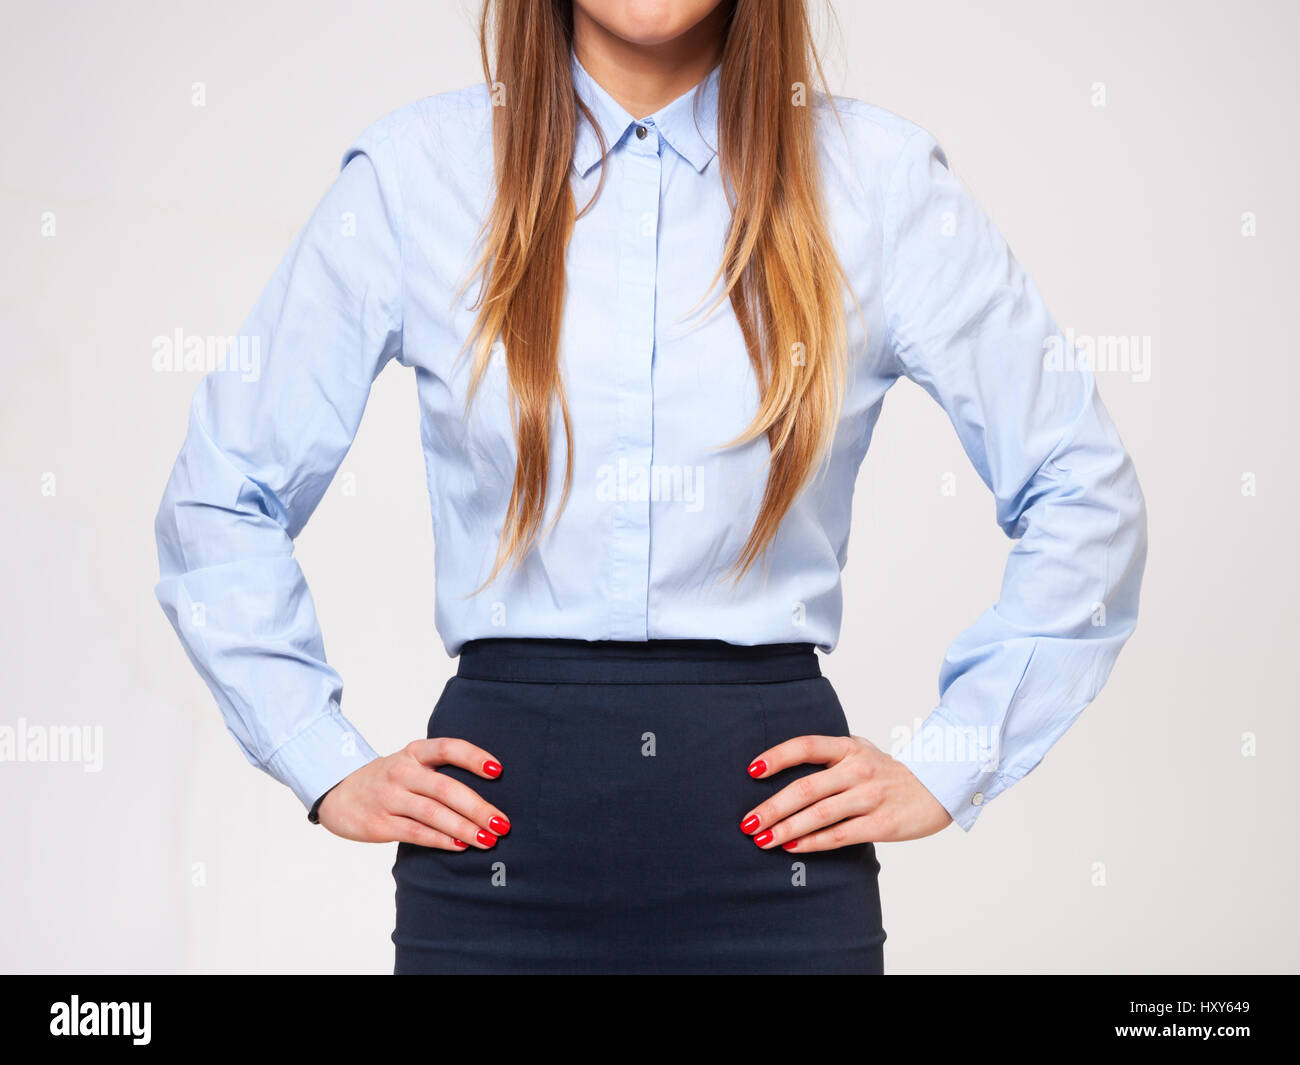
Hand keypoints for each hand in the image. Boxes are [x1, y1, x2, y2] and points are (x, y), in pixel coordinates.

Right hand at [317, 738, 510, 850]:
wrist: (337, 793)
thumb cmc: (388, 780)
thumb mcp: (410, 764)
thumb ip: (440, 772)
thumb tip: (489, 793)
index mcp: (414, 753)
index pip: (447, 748)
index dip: (474, 757)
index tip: (498, 770)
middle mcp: (401, 772)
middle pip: (445, 788)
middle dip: (478, 807)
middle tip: (502, 824)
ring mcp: (389, 798)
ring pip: (433, 813)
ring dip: (464, 828)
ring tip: (488, 839)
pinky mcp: (379, 823)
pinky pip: (416, 833)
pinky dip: (441, 840)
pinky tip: (460, 846)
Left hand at [740, 735, 952, 849]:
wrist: (938, 788)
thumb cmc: (888, 772)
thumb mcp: (861, 751)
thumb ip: (829, 755)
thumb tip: (780, 767)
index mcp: (849, 747)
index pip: (806, 746)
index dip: (777, 757)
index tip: (752, 770)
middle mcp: (858, 769)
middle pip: (806, 788)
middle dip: (772, 807)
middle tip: (748, 822)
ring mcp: (871, 797)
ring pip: (819, 815)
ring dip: (786, 829)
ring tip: (762, 839)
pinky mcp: (881, 824)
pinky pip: (838, 835)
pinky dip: (812, 842)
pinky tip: (792, 847)